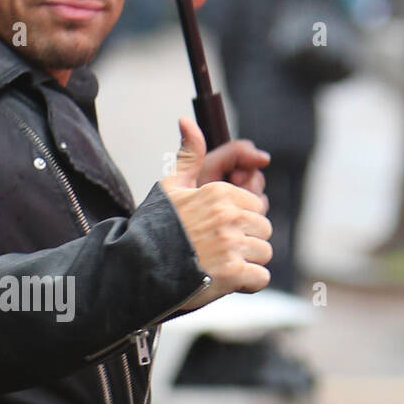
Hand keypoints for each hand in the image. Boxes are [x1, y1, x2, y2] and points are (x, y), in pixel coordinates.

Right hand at [159, 116, 271, 307]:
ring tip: (220, 267)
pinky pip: (261, 277)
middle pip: (263, 229)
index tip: (218, 232)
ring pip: (264, 253)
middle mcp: (229, 215)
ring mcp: (232, 244)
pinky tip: (225, 282)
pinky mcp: (233, 273)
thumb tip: (187, 119)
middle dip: (247, 243)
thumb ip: (188, 155)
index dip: (241, 221)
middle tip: (218, 253)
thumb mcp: (170, 186)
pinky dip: (248, 283)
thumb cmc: (156, 228)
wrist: (138, 269)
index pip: (255, 205)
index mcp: (219, 193)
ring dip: (248, 264)